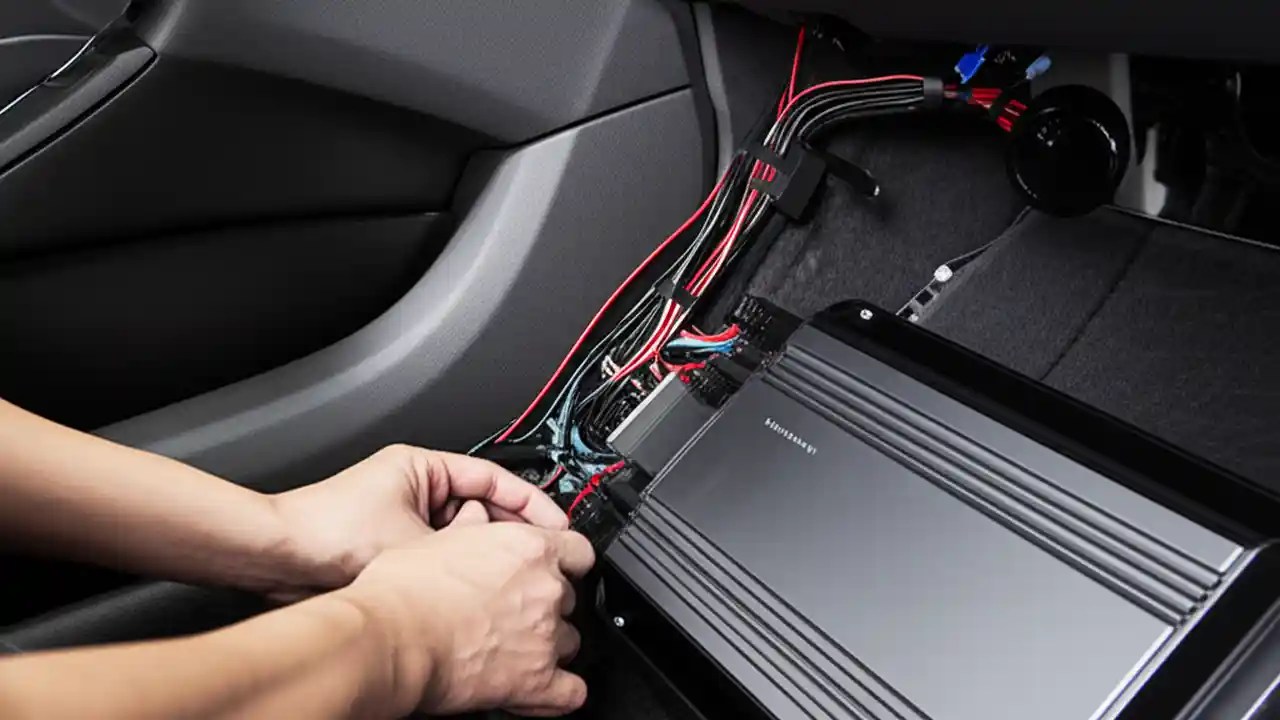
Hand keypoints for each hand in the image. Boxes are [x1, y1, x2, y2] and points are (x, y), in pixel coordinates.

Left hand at [268, 445, 565, 598]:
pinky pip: (440, 554)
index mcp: (423, 466)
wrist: (278, 557)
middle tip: (536, 555)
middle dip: (506, 531)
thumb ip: (463, 548)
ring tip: (497, 573)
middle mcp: (415, 486)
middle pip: (481, 507)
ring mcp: (404, 515)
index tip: (556, 525)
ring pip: (462, 534)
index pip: (495, 478)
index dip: (531, 502)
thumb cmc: (326, 531)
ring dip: (477, 553)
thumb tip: (502, 560)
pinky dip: (455, 568)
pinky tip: (465, 588)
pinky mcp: (393, 543)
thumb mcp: (413, 540)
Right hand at [338, 522, 595, 716]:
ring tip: (512, 647)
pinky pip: (570, 691)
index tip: (554, 568)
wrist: (387, 638)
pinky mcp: (536, 680)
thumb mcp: (438, 538)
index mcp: (528, 548)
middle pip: (568, 596)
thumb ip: (472, 529)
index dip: (565, 560)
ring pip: (568, 640)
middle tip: (510, 610)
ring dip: (547, 644)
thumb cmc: (401, 590)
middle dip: (544, 604)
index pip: (578, 550)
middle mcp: (545, 588)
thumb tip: (476, 519)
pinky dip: (559, 692)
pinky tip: (546, 688)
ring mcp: (545, 636)